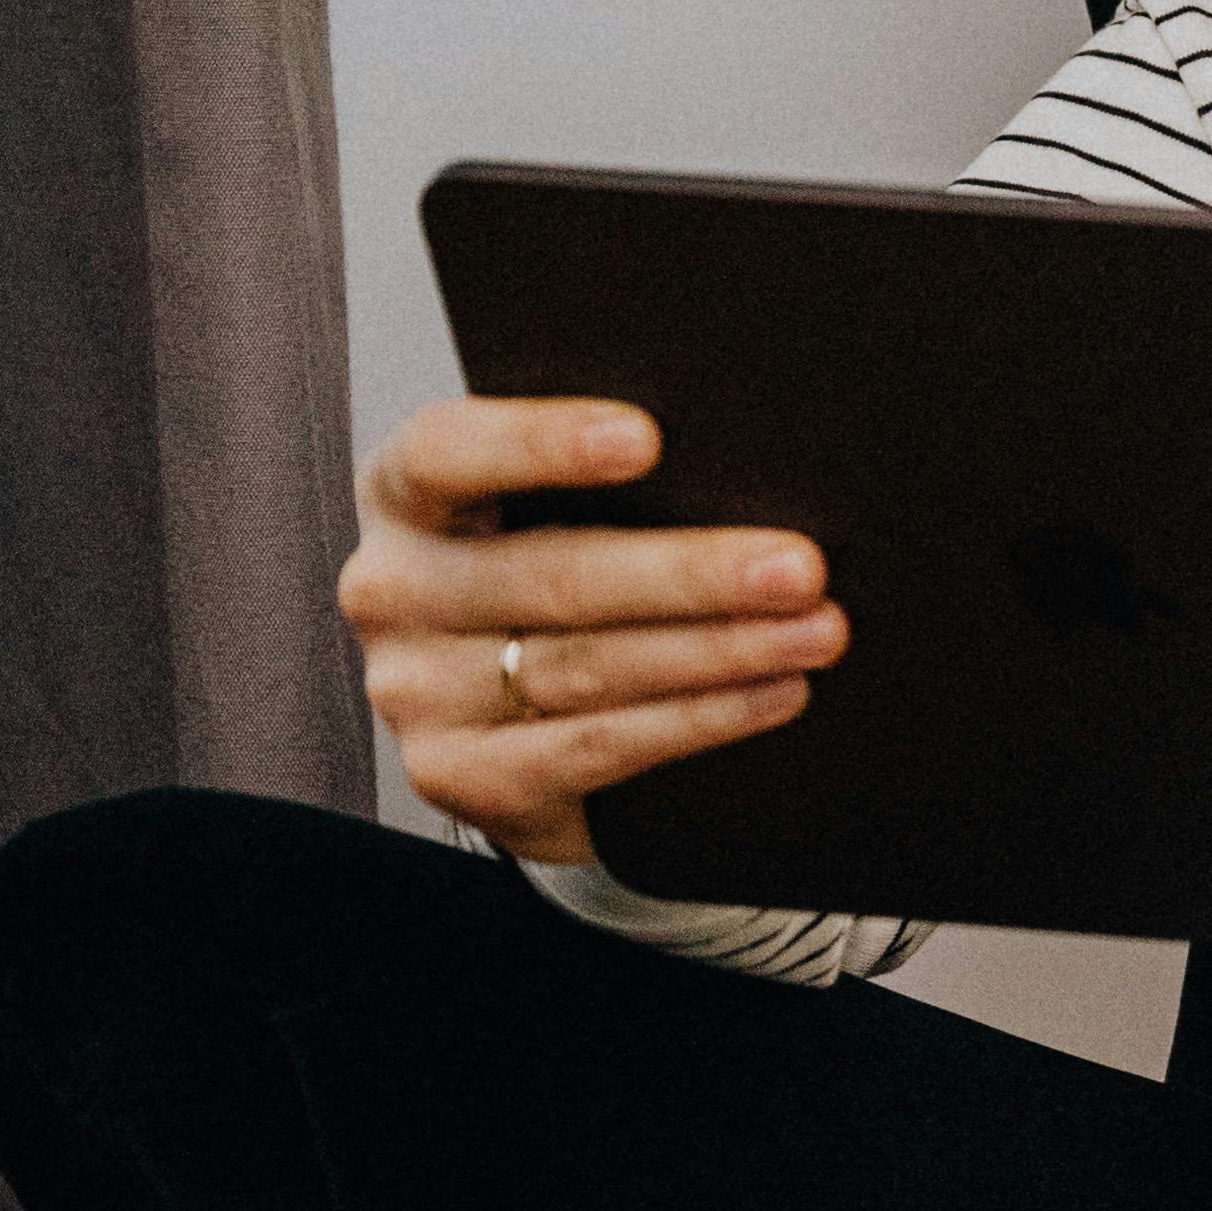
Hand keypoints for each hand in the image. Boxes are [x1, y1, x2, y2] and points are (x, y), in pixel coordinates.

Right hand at [337, 399, 840, 867]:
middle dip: (694, 573)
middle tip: (800, 567)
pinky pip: (597, 745)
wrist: (512, 718)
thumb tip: (752, 451)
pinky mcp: (461, 773)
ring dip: (723, 649)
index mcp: (406, 495)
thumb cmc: (556, 573)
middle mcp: (394, 589)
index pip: (449, 452)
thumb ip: (615, 480)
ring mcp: (417, 690)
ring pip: (590, 665)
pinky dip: (701, 718)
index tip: (647, 438)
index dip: (542, 442)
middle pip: (555, 575)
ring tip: (817, 632)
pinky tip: (775, 693)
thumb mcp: (553, 509)